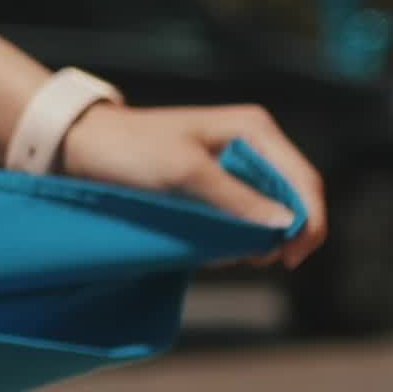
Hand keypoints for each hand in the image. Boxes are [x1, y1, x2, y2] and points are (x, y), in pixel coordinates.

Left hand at [56, 102, 328, 267]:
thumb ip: (235, 198)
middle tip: (253, 262)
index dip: (309, 222)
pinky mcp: (215, 185)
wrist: (83, 146)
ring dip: (256, 239)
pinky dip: (235, 236)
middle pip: (293, 198)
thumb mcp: (184, 173)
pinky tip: (212, 246)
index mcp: (255, 130)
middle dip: (281, 234)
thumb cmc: (130, 149)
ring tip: (225, 253)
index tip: (291, 259)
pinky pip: (242, 216)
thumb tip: (284, 225)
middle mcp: (253, 144)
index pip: (304, 179)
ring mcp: (236, 165)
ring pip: (269, 212)